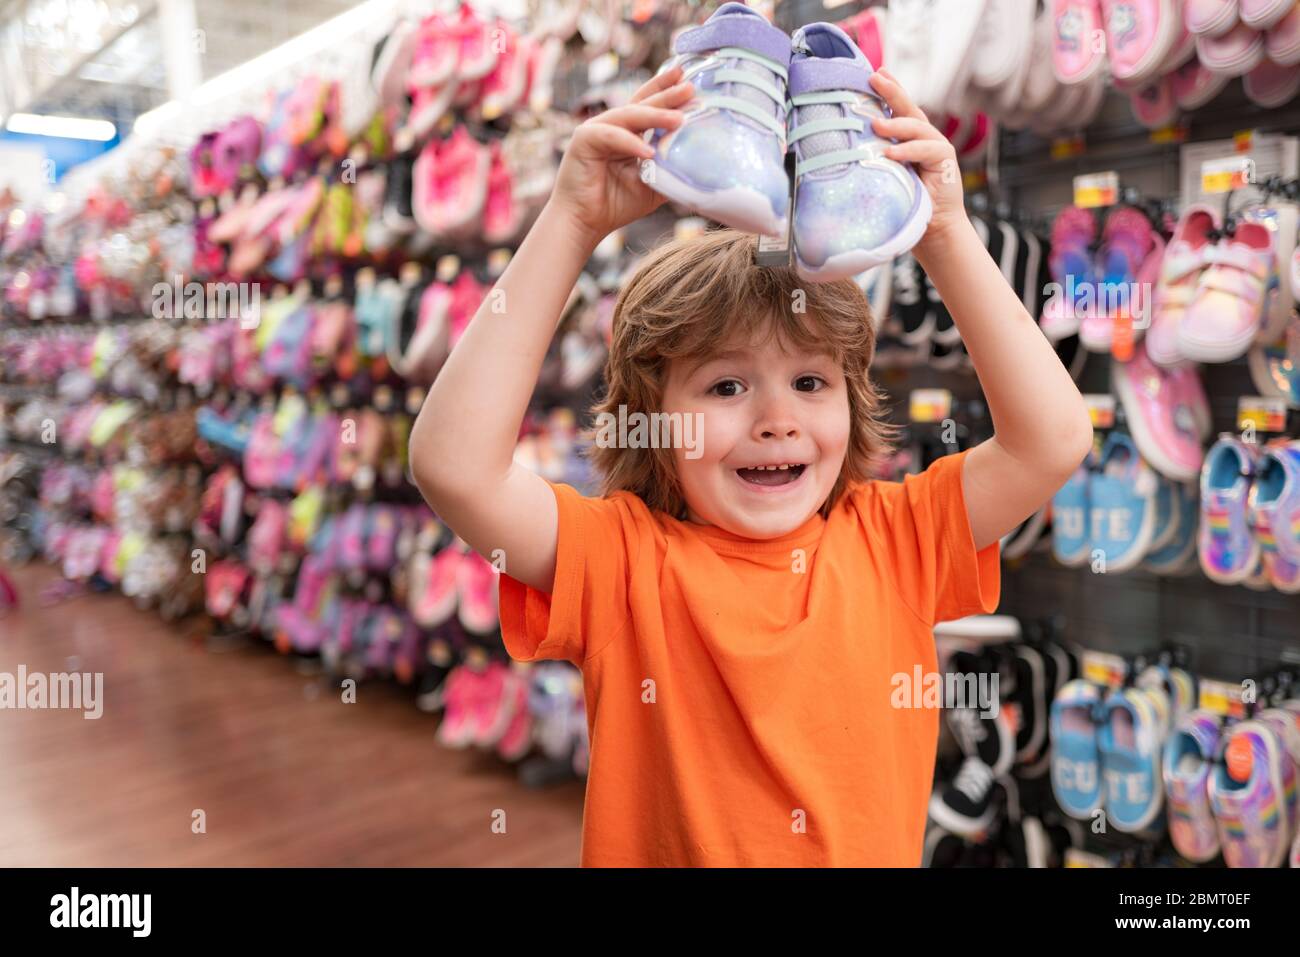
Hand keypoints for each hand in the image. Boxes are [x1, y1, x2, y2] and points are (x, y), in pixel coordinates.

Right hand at [546, 66, 694, 249]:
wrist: (584, 224)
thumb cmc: (615, 204)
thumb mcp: (653, 185)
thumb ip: (670, 169)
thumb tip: (700, 162)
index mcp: (627, 132)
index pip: (649, 105)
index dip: (667, 91)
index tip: (690, 81)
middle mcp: (611, 126)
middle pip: (642, 103)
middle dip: (667, 95)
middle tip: (690, 87)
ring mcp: (596, 130)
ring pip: (629, 117)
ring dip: (655, 116)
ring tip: (679, 119)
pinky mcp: (583, 140)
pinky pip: (612, 137)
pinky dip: (630, 143)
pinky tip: (649, 152)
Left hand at [867, 69, 969, 257]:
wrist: (932, 229)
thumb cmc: (905, 203)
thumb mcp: (883, 176)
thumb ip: (872, 160)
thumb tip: (839, 151)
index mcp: (908, 138)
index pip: (898, 109)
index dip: (888, 90)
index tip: (874, 72)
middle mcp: (923, 137)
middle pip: (908, 108)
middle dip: (892, 91)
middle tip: (875, 78)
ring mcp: (936, 146)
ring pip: (917, 126)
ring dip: (895, 124)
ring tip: (875, 126)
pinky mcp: (945, 160)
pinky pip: (926, 150)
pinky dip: (907, 151)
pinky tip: (891, 153)